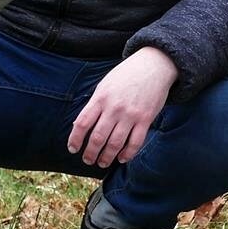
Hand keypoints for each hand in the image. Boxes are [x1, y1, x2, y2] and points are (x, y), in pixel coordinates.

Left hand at [70, 47, 177, 168]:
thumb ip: (95, 104)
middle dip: (90, 153)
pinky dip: (127, 154)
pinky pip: (135, 142)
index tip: (73, 149)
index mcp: (100, 98)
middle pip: (97, 138)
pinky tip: (122, 158)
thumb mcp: (105, 85)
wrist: (154, 65)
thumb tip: (81, 125)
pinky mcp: (145, 119)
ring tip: (102, 163)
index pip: (82, 123)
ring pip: (115, 144)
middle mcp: (114, 108)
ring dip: (107, 157)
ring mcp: (130, 114)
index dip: (75, 139)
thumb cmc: (126, 76)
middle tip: (88, 160)